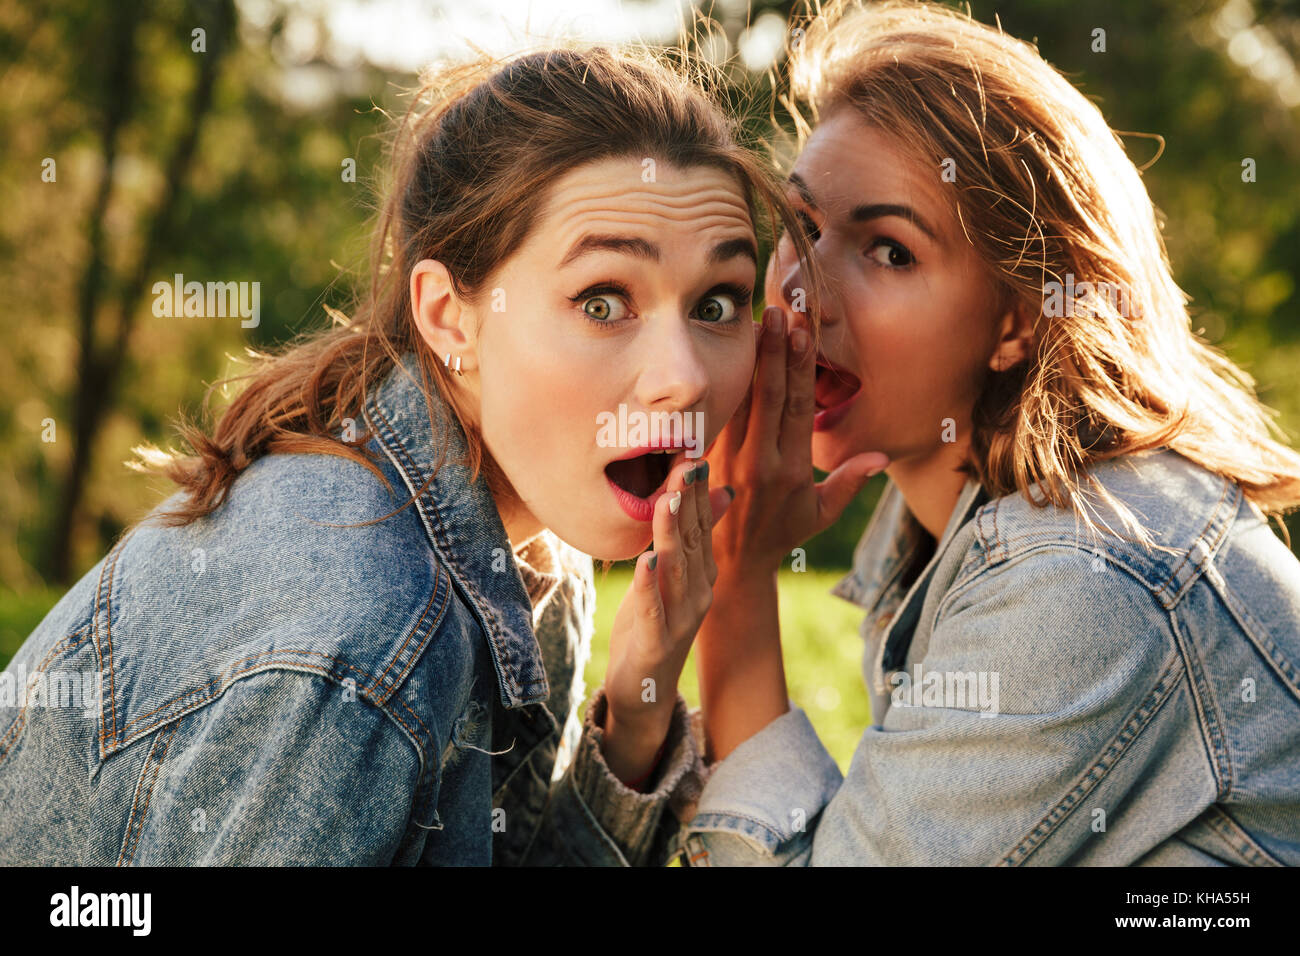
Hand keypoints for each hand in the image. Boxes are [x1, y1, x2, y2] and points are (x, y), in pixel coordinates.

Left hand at [600, 459, 732, 784]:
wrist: (644, 689)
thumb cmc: (655, 623)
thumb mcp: (675, 574)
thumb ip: (695, 534)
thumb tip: (720, 490)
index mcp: (702, 572)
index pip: (701, 523)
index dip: (696, 488)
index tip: (693, 449)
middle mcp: (698, 591)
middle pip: (693, 539)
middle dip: (688, 500)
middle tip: (685, 461)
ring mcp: (681, 617)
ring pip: (677, 569)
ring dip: (672, 534)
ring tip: (668, 501)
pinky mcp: (657, 641)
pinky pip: (654, 610)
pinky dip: (649, 586)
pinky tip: (645, 562)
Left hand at [707, 305, 887, 579]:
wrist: (730, 563)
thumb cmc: (780, 534)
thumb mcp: (820, 514)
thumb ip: (849, 483)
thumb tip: (881, 456)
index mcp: (791, 469)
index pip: (799, 408)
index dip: (801, 368)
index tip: (803, 333)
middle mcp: (760, 460)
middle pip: (770, 395)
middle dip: (775, 350)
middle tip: (777, 311)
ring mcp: (730, 458)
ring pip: (742, 398)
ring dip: (749, 359)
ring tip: (754, 321)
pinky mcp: (706, 458)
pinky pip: (718, 414)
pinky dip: (725, 382)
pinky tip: (728, 354)